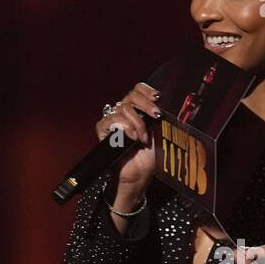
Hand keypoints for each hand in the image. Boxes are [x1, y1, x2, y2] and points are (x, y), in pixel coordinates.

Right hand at [96, 81, 161, 198]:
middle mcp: (125, 113)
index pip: (137, 90)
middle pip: (131, 96)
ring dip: (137, 123)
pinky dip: (124, 127)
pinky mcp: (104, 131)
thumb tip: (160, 103)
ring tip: (142, 138)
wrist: (141, 174)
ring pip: (123, 108)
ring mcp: (114, 122)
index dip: (146, 90)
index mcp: (138, 111)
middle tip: (156, 116)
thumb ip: (157, 116)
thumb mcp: (159, 132)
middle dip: (146, 104)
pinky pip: (110, 119)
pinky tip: (131, 138)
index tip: (157, 97)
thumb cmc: (150, 156)